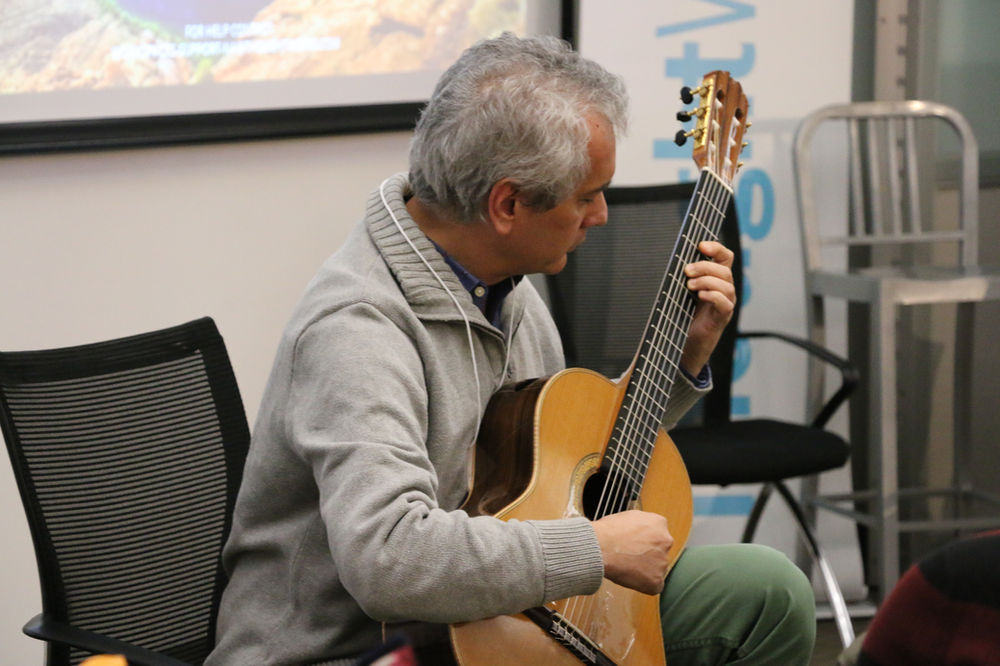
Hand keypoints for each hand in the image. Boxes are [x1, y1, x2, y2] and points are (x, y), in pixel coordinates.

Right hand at [592, 510, 673, 594]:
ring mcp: (662, 562)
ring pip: (656, 569)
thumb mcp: (628, 516)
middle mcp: (666, 542)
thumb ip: (641, 525)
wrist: (600, 547)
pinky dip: (642, 584)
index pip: (658, 535)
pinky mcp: (656, 581)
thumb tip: (639, 531)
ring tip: (625, 565)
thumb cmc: (607, 532)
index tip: (635, 545)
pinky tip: (629, 576)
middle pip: (659, 552)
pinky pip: (653, 586)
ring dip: (644, 569)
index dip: (644, 542)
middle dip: (647, 555)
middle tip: (629, 556)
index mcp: (659, 523)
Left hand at [680, 240, 736, 375]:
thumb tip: (676, 260)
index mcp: (717, 279)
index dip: (716, 248)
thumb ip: (686, 276)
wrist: (687, 342)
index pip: (725, 257)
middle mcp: (725, 289)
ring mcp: (726, 303)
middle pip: (725, 269)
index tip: (701, 245)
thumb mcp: (684, 290)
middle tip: (687, 271)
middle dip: (705, 266)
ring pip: (726, 285)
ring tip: (690, 286)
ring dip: (707, 281)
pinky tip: (700, 296)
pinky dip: (712, 296)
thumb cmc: (685, 314)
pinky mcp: (723, 317)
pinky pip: (725, 303)